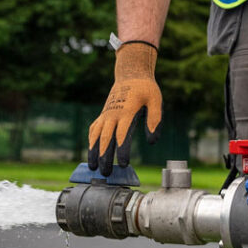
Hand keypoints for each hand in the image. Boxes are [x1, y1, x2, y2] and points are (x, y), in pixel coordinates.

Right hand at [87, 41, 161, 175]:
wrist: (130, 73)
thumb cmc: (145, 88)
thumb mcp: (155, 100)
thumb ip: (155, 119)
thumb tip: (152, 141)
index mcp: (126, 111)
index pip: (122, 135)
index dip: (122, 150)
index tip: (124, 164)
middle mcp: (113, 114)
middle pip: (106, 138)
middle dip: (104, 157)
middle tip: (105, 173)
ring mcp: (106, 114)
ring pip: (96, 135)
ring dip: (93, 152)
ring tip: (92, 167)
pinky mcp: (103, 114)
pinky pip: (94, 129)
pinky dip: (91, 141)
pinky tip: (91, 152)